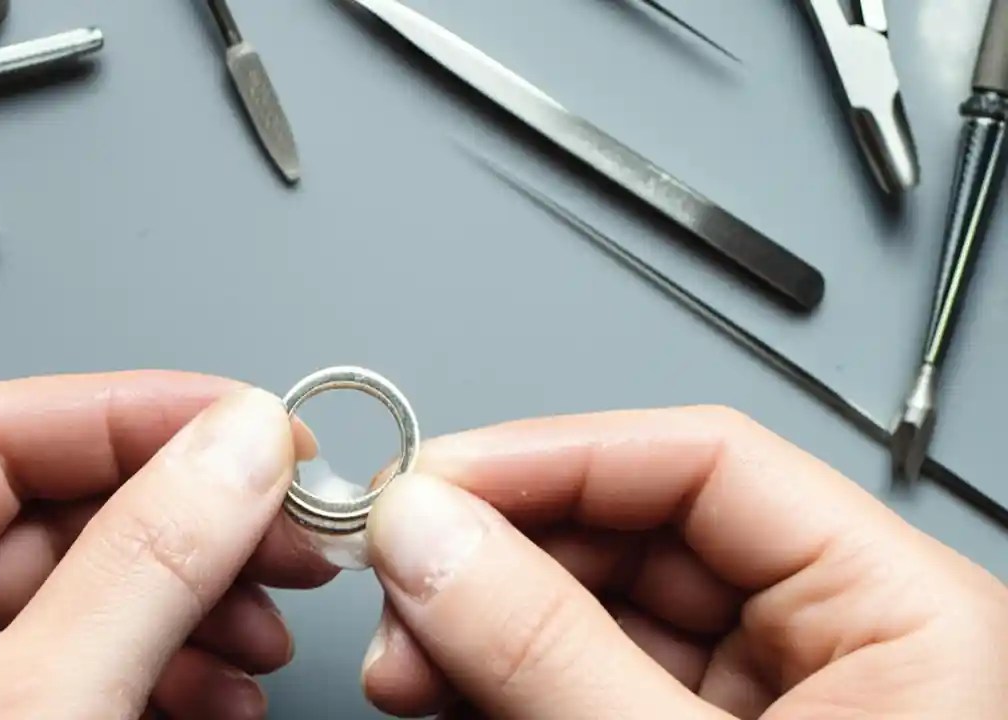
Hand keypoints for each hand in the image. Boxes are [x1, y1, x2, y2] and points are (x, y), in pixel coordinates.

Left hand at [0, 372, 335, 719]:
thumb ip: (144, 566)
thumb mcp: (37, 716)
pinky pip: (111, 666)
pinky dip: (186, 669)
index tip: (250, 427)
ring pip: (103, 590)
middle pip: (65, 510)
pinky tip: (231, 691)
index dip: (132, 414)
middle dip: (193, 515)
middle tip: (291, 523)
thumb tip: (239, 444)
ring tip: (272, 627)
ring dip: (205, 597)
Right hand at [359, 407, 1007, 718]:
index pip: (706, 460)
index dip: (553, 455)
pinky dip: (502, 679)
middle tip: (400, 574)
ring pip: (593, 610)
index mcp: (900, 615)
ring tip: (402, 654)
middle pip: (634, 533)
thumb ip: (553, 650)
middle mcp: (837, 644)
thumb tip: (430, 536)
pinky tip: (439, 685)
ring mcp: (766, 701)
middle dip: (494, 554)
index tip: (433, 480)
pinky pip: (587, 679)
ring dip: (479, 620)